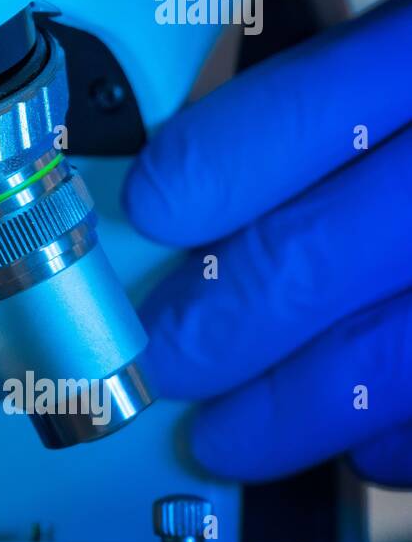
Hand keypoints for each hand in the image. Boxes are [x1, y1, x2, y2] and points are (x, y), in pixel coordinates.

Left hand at [124, 0, 411, 485]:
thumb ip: (359, 93)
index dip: (202, 177)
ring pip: (382, 364)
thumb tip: (222, 177)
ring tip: (227, 436)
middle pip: (310, 263)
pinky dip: (400, 444)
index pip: (290, 122)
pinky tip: (361, 448)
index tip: (153, 210)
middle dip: (213, 328)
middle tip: (167, 357)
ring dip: (285, 413)